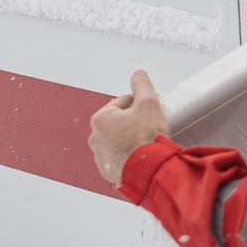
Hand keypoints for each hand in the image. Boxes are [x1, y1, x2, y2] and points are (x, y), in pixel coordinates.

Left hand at [89, 70, 170, 184]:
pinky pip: (120, 159)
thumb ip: (142, 86)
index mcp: (101, 118)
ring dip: (130, 141)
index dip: (140, 105)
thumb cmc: (146, 139)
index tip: (151, 112)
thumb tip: (138, 74)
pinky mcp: (109, 171)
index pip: (123, 103)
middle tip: (150, 129)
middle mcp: (95, 137)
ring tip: (147, 145)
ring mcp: (101, 156)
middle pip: (119, 123)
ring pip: (118, 142)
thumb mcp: (149, 104)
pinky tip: (142, 157)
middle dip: (133, 123)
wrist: (149, 171)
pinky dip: (129, 157)